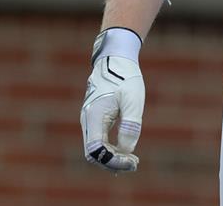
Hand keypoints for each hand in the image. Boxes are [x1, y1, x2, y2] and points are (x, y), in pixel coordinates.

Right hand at [82, 29, 143, 173]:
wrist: (115, 59)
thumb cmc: (125, 77)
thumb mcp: (133, 100)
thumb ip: (131, 125)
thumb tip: (126, 151)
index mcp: (94, 116)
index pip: (96, 151)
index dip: (112, 160)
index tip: (131, 160)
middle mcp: (88, 121)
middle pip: (94, 154)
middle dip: (113, 163)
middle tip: (135, 164)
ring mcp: (90, 121)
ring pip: (96, 150)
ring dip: (112, 158)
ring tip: (133, 161)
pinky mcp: (96, 119)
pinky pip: (99, 141)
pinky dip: (111, 150)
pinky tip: (126, 153)